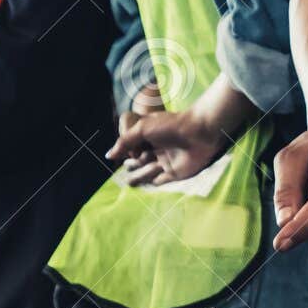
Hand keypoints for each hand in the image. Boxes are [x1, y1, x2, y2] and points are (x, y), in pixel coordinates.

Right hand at [107, 105, 227, 185]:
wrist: (199, 132)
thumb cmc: (170, 125)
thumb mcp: (142, 128)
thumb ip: (124, 142)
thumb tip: (109, 156)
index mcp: (147, 139)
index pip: (129, 151)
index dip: (127, 152)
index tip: (133, 150)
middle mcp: (155, 151)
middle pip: (135, 165)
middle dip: (132, 165)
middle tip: (141, 158)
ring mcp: (164, 163)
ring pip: (144, 174)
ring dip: (143, 172)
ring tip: (152, 162)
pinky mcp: (174, 174)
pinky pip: (158, 182)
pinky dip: (152, 179)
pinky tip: (155, 172)